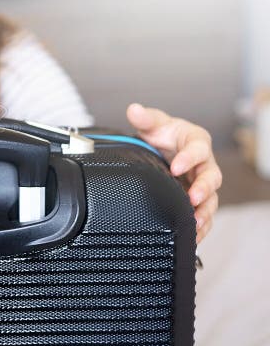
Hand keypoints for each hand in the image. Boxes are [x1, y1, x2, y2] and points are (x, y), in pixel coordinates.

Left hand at [126, 103, 220, 243]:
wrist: (161, 149)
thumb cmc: (162, 134)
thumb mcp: (154, 124)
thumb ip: (145, 118)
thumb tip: (133, 109)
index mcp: (196, 142)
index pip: (198, 150)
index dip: (189, 158)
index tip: (176, 166)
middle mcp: (204, 164)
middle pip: (211, 176)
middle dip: (203, 188)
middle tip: (192, 197)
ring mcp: (201, 183)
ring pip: (211, 199)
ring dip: (205, 211)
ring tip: (196, 222)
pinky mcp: (196, 199)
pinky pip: (203, 214)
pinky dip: (201, 226)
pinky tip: (194, 236)